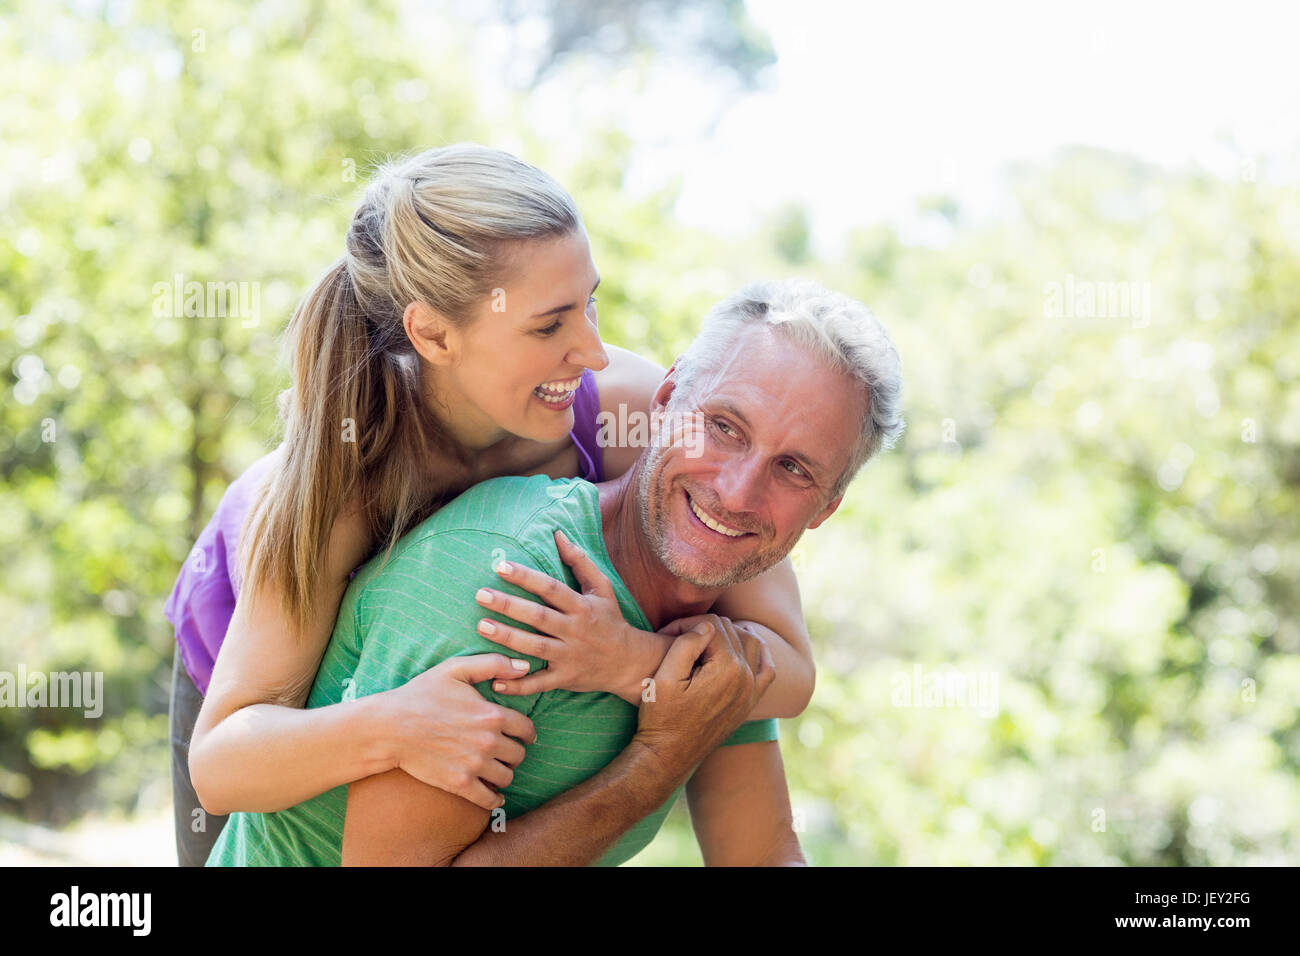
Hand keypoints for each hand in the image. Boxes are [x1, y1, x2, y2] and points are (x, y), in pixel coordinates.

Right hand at [383, 654, 537, 810]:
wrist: (390, 727)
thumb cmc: (421, 694)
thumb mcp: (455, 669)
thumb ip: (493, 663)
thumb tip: (525, 666)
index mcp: (492, 715)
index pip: (526, 730)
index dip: (526, 733)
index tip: (523, 736)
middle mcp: (488, 742)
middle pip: (519, 755)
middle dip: (514, 753)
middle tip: (505, 751)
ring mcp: (474, 765)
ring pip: (507, 777)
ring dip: (503, 773)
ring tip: (495, 769)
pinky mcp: (459, 783)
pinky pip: (489, 799)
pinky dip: (494, 799)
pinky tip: (493, 794)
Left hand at [472, 529, 664, 701]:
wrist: (628, 662)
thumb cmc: (609, 619)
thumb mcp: (602, 588)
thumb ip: (579, 561)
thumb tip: (557, 533)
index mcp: (581, 606)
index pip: (551, 588)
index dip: (526, 577)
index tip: (500, 566)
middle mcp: (574, 630)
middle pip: (538, 617)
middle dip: (509, 605)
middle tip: (481, 595)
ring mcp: (569, 656)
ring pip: (535, 647)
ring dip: (507, 638)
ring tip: (482, 625)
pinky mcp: (564, 679)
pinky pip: (538, 683)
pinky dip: (518, 685)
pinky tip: (495, 681)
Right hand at [633, 615, 775, 776]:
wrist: (669, 755)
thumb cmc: (662, 716)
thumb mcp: (664, 678)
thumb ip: (686, 644)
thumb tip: (707, 625)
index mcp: (726, 668)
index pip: (712, 624)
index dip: (686, 624)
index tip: (667, 635)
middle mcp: (746, 678)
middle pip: (731, 630)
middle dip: (705, 629)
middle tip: (678, 639)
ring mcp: (752, 691)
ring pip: (751, 642)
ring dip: (729, 636)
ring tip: (702, 642)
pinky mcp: (751, 702)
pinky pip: (767, 669)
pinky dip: (757, 654)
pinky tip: (739, 651)